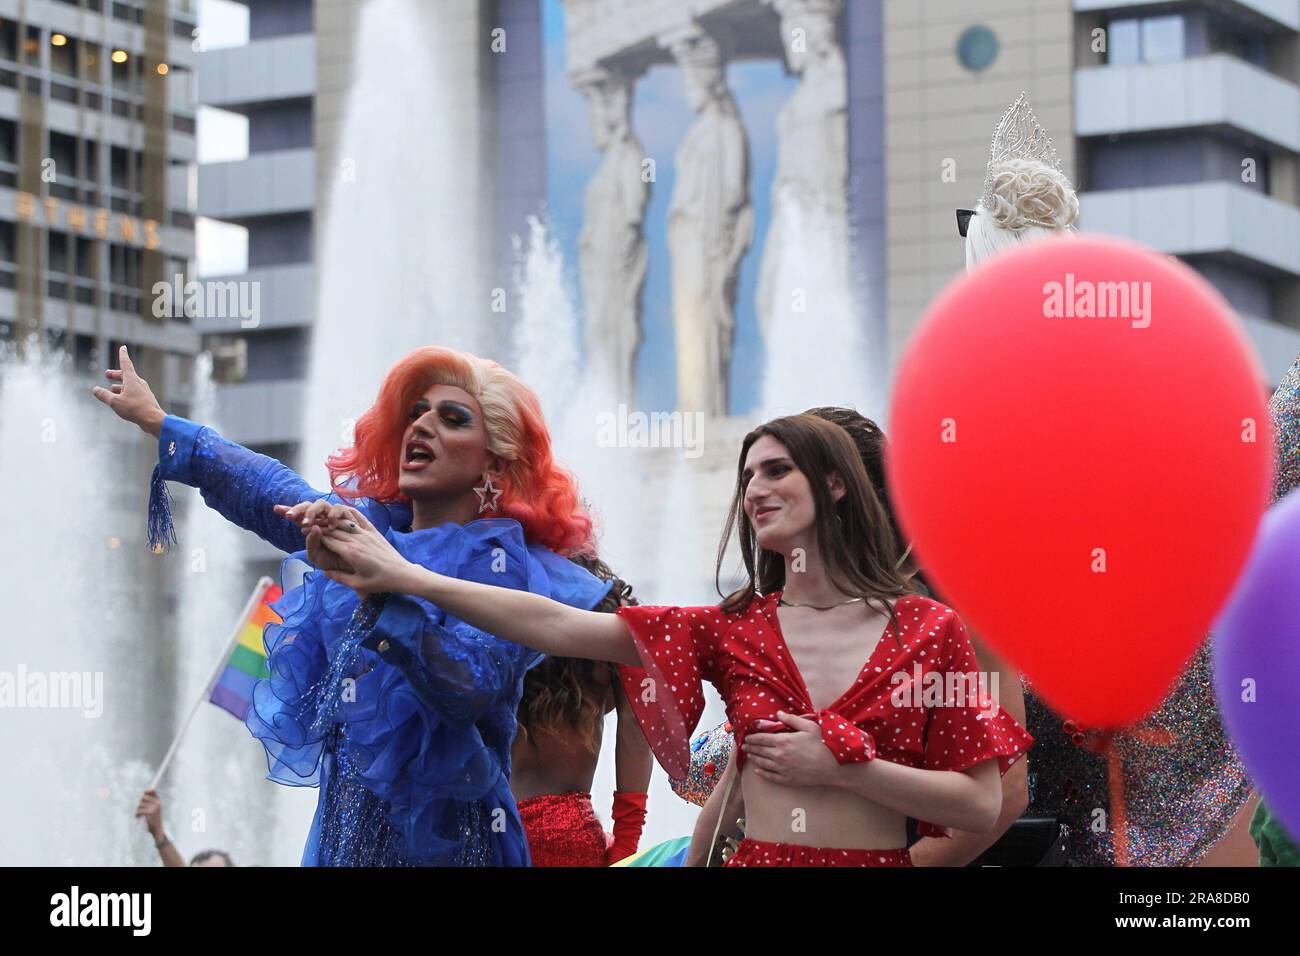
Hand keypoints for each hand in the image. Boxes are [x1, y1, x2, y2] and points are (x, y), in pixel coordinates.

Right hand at [91, 345, 165, 436]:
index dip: (123, 355)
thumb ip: (104, 395)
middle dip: (116, 374)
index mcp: (132, 379)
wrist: (153, 419)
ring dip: (120, 385)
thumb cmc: (134, 409)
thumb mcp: (114, 402)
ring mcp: (143, 391)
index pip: (126, 363)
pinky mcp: (145, 399)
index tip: (123, 347)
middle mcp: (139, 383)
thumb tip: (95, 389)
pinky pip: (133, 393)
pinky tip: (121, 400)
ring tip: (112, 389)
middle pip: (126, 375)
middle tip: (107, 374)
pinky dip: (125, 393)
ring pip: (130, 385)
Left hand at [134, 788, 163, 837]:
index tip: (141, 794)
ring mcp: (154, 807)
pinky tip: (137, 817)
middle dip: (138, 803)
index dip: (145, 791)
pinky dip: (136, 814)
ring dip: (136, 809)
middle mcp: (157, 802)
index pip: (152, 791)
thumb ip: (149, 802)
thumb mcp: (154, 810)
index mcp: (158, 801)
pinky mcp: (150, 812)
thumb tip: (141, 795)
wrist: (158, 830)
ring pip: (140, 804)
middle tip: (136, 808)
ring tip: (137, 814)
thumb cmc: (154, 820)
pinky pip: (139, 810)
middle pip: (143, 797)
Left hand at [274, 500, 358, 576]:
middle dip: (298, 509)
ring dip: (313, 512)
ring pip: (322, 504)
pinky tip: (331, 525)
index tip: (276, 509)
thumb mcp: (317, 556)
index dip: (288, 510)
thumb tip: (313, 528)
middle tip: (289, 516)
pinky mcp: (348, 516)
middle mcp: (321, 519)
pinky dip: (334, 515)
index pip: (298, 517)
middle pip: (308, 506)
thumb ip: (311, 543)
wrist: (354, 567)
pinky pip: (340, 509)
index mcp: (311, 528)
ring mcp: (334, 516)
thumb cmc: (334, 561)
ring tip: (307, 522)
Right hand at [277, 501, 415, 596]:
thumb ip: (339, 578)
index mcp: (350, 553)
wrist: (402, 574)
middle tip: (304, 519)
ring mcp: (365, 534)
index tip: (302, 529)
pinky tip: (339, 511)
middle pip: (332, 528)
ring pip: (343, 522)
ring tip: (318, 515)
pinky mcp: (373, 532)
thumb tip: (325, 573)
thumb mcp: (358, 583)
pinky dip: (346, 514)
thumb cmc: (380, 582)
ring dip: (329, 518)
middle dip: (317, 523)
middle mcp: (357, 540)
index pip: (327, 539)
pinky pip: (358, 519)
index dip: (314, 533)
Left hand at [741, 712, 841, 787]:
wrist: (833, 767)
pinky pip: (770, 776)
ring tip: (749, 755)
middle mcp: (779, 756)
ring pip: (762, 763)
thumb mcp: (808, 726)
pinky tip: (758, 770)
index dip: (752, 738)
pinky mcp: (787, 780)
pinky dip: (761, 772)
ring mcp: (782, 769)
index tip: (747, 737)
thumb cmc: (822, 744)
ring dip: (754, 758)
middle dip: (750, 748)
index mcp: (783, 741)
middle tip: (744, 746)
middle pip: (759, 751)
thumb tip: (778, 714)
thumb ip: (791, 719)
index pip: (761, 739)